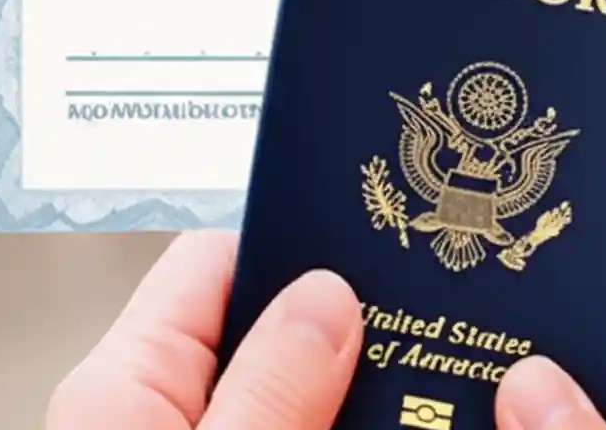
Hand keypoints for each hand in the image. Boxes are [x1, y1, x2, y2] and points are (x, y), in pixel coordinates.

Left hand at [47, 232, 605, 428]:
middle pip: (285, 315)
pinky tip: (450, 406)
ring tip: (473, 340)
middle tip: (451, 275)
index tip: (386, 197)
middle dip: (368, 298)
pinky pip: (342, 424)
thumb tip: (327, 296)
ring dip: (391, 365)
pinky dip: (388, 415)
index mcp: (132, 385)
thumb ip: (266, 392)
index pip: (219, 259)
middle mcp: (185, 407)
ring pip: (327, 379)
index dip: (301, 218)